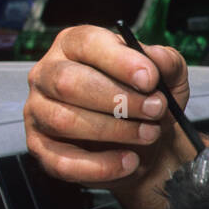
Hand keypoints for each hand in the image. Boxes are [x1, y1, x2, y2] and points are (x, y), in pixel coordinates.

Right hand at [24, 24, 190, 186]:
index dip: (120, 61)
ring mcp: (38, 111)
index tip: (150, 79)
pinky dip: (101, 165)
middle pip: (69, 82)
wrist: (149, 146)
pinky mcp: (40, 148)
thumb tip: (155, 57)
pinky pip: (62, 161)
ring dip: (114, 131)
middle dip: (119, 99)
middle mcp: (49, 73)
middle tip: (154, 110)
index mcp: (76, 44)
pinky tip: (128, 161)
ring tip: (148, 134)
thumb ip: (166, 62)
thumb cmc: (149, 102)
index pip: (88, 44)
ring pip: (64, 120)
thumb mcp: (169, 77)